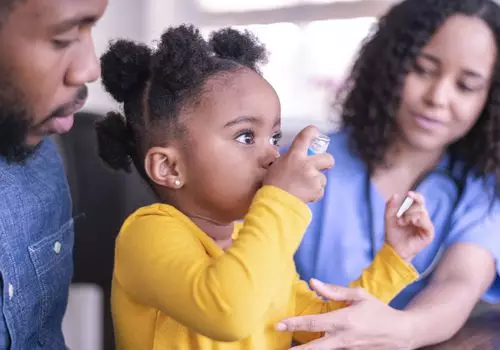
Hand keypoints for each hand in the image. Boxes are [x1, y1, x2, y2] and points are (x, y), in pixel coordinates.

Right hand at [264, 126, 333, 202]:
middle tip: (322, 166)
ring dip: (316, 182)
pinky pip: (320, 190)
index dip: (313, 132)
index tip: (315, 133)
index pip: (306, 136)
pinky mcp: (317, 190)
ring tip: (302, 187)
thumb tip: (297, 157)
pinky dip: (314, 193)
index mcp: (294, 155)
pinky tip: (304, 195)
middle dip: (327, 162)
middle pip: (328, 158)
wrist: (276, 203)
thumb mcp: (278, 165)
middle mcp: (307, 164)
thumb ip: (290, 158)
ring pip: (323, 178)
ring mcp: (314, 177)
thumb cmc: (273, 184)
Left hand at [276, 280, 414, 348]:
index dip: (294, 324)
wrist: (402, 334)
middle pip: (314, 347)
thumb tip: (313, 282)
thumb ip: (334, 291)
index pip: (313, 323)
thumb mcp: (358, 296)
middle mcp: (344, 338)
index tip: (278, 325)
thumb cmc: (378, 311)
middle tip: (281, 349)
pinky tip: (312, 348)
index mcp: (343, 320)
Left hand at [385, 192, 433, 261]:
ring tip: (402, 223)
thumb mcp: (389, 218)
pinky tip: (412, 223)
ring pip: (422, 212)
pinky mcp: (429, 234)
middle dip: (408, 209)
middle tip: (399, 219)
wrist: (394, 249)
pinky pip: (427, 223)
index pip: (419, 200)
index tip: (408, 194)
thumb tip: (395, 194)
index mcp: (414, 212)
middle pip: (420, 205)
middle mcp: (422, 217)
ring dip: (410, 216)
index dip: (415, 196)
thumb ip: (390, 206)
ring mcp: (426, 225)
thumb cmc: (392, 234)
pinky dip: (418, 220)